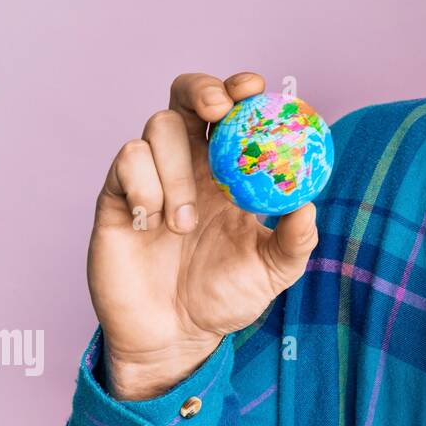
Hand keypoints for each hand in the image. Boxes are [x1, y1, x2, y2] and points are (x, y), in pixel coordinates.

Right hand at [87, 72, 319, 399]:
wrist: (175, 337)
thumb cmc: (226, 296)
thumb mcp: (273, 270)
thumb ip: (295, 239)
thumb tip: (310, 204)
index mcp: (230, 170)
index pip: (235, 111)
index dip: (242, 90)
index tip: (255, 89)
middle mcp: (191, 163)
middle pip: (187, 96)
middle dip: (203, 89)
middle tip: (219, 111)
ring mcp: (151, 176)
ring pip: (159, 127)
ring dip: (178, 168)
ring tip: (185, 224)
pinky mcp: (116, 196)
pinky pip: (126, 161)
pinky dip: (144, 185)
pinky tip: (152, 223)